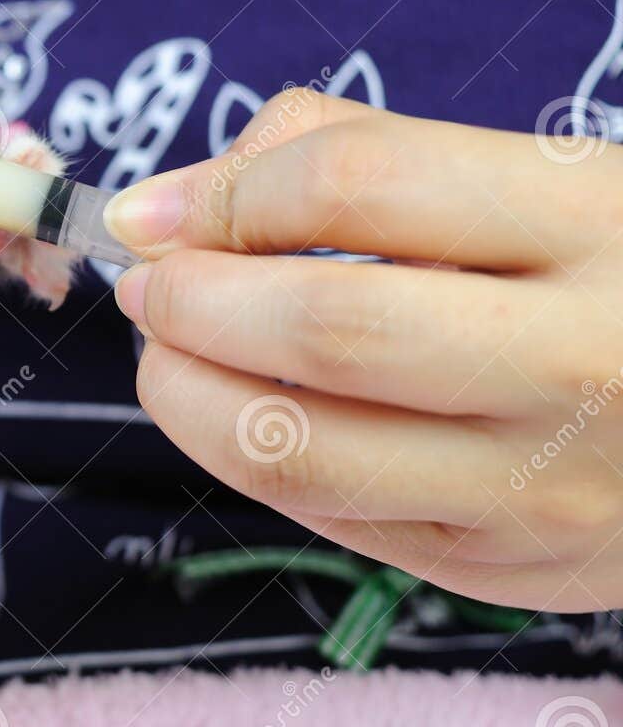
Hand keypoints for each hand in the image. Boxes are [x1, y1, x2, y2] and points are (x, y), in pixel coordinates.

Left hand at [104, 88, 622, 610]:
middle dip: (193, 301)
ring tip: (166, 348)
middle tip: (149, 283)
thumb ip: (359, 153)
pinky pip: (329, 516)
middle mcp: (584, 364)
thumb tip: (176, 200)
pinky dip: (251, 456)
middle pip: (325, 331)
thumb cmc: (615, 273)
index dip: (229, 191)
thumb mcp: (537, 177)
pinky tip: (244, 408)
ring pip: (298, 453)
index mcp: (600, 224)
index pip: (361, 187)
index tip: (161, 208)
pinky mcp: (505, 573)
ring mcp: (544, 491)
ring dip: (185, 393)